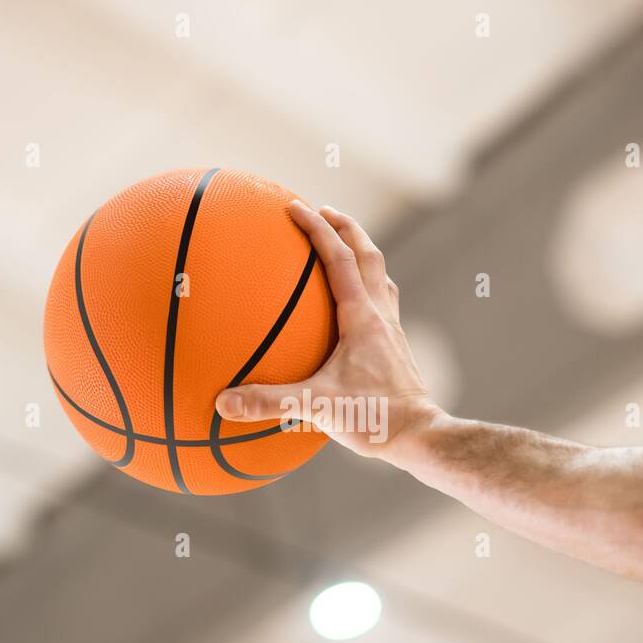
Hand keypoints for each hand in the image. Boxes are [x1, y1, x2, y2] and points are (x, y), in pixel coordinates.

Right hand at [215, 201, 441, 462]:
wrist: (420, 436)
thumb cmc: (374, 419)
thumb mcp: (317, 408)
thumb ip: (269, 402)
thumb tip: (222, 401)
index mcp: (362, 318)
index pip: (339, 259)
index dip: (317, 229)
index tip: (295, 206)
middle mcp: (381, 316)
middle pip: (369, 255)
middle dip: (346, 227)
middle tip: (324, 210)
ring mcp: (393, 332)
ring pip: (381, 277)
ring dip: (362, 254)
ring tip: (344, 246)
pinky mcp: (397, 350)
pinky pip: (383, 306)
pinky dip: (368, 291)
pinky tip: (354, 309)